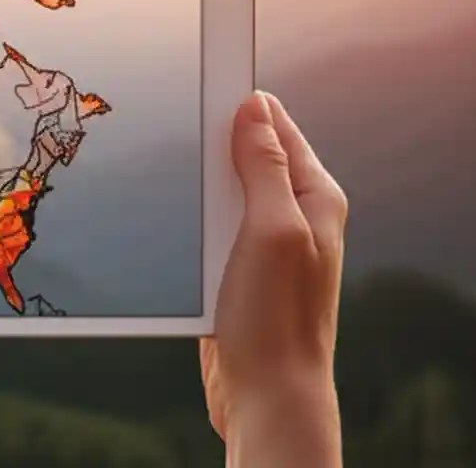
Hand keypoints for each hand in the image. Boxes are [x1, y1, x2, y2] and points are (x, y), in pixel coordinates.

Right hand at [201, 91, 347, 467]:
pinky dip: (187, 222)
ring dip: (194, 187)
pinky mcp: (235, 272)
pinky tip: (165, 221)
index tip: (199, 79)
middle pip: (243, 156)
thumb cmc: (276, 319)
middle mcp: (293, 216)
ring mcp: (263, 245)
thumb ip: (264, 167)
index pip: (275, 126)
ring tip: (161, 174)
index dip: (239, 103)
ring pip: (219, 194)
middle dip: (208, 144)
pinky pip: (207, 230)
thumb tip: (253, 107)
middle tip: (169, 129)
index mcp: (314, 198)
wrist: (265, 395)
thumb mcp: (273, 230)